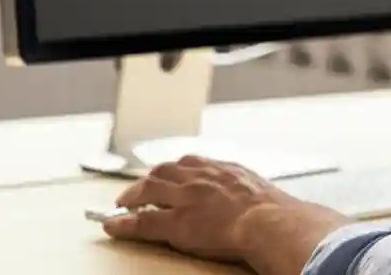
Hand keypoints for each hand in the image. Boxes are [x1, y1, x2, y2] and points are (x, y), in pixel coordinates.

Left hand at [105, 155, 351, 274]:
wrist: (272, 222)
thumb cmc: (278, 214)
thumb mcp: (263, 192)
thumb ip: (252, 191)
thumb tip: (261, 204)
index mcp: (224, 170)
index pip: (192, 163)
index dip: (176, 170)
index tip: (169, 175)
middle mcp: (202, 177)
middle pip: (166, 170)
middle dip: (149, 178)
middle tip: (138, 189)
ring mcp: (187, 198)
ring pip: (150, 189)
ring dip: (132, 195)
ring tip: (122, 204)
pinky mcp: (176, 221)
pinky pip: (143, 220)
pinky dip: (123, 222)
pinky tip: (113, 225)